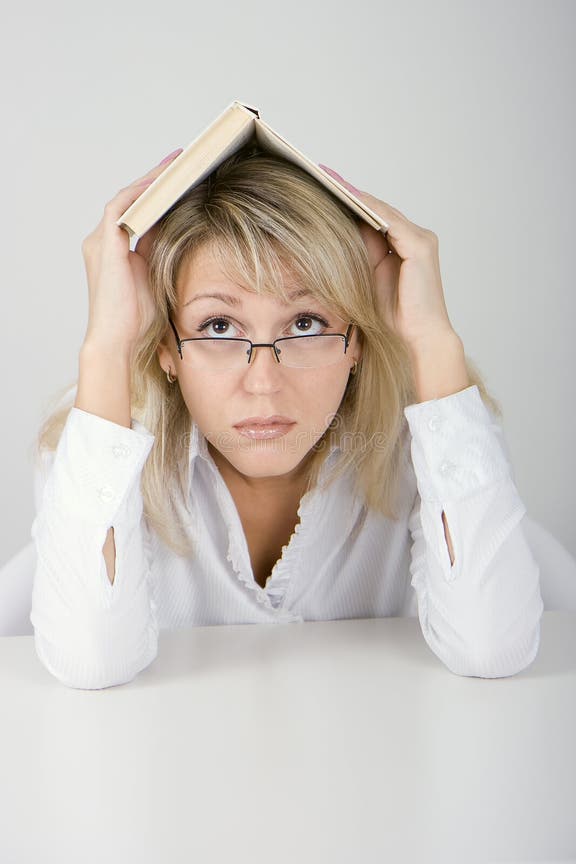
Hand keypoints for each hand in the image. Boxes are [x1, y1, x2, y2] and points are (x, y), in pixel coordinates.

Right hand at [80, 147, 182, 357]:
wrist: (118, 339)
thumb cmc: (136, 319)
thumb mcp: (155, 276)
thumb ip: (159, 251)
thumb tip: (178, 229)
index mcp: (114, 249)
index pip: (137, 213)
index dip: (157, 195)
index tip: (180, 179)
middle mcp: (102, 241)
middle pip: (131, 201)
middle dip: (156, 180)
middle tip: (181, 162)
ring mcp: (100, 242)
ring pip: (126, 199)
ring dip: (150, 181)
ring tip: (175, 166)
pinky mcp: (104, 244)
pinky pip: (121, 208)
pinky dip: (139, 194)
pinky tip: (160, 184)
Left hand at [319, 165, 457, 352]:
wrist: (418, 338)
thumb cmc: (394, 315)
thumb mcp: (368, 277)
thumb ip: (360, 253)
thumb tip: (335, 231)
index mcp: (405, 245)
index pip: (375, 217)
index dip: (350, 201)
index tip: (324, 185)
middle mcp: (416, 237)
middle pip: (378, 209)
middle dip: (349, 192)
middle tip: (321, 172)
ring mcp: (421, 240)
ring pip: (383, 211)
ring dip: (356, 195)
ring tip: (329, 179)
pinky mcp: (420, 247)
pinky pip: (390, 222)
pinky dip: (369, 209)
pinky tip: (348, 198)